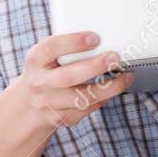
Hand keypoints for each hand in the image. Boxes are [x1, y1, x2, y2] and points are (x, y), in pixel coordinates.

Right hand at [5, 32, 133, 130]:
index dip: (73, 42)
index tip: (95, 38)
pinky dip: (104, 99)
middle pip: (67, 77)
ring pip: (81, 98)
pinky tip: (115, 89)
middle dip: (94, 67)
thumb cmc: (49, 71)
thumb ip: (68, 48)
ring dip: (108, 88)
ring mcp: (48, 103)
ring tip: (126, 77)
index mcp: (35, 61)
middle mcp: (38, 83)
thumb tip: (106, 40)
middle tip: (115, 58)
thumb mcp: (49, 56)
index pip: (50, 48)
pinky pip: (87, 109)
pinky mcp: (61, 118)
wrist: (31, 103)